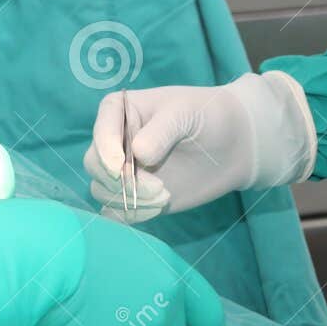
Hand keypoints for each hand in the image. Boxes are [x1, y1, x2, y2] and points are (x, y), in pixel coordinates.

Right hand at [84, 72, 316, 222]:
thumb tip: (138, 154)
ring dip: (129, 199)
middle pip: (94, 164)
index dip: (106, 148)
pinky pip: (117, 212)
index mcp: (120, 111)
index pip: (101, 129)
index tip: (120, 165)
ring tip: (165, 195)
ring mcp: (123, 171)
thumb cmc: (207, 115)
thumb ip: (161, 130)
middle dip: (119, 179)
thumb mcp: (185, 112)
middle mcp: (115, 142)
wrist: (232, 144)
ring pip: (102, 190)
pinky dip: (133, 214)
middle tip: (156, 186)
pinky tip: (159, 207)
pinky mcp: (135, 196)